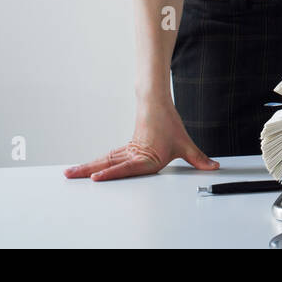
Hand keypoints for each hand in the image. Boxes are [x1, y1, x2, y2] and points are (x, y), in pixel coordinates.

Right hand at [63, 96, 218, 181]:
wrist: (158, 103)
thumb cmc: (169, 123)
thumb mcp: (185, 144)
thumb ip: (198, 158)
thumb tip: (213, 166)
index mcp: (146, 156)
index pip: (127, 167)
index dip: (111, 174)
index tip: (96, 178)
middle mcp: (133, 154)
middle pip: (108, 164)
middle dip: (88, 171)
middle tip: (69, 176)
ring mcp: (126, 151)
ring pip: (104, 160)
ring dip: (86, 167)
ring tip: (68, 174)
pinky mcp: (124, 149)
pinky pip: (107, 158)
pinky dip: (94, 164)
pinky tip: (84, 170)